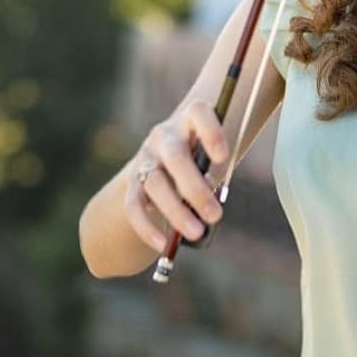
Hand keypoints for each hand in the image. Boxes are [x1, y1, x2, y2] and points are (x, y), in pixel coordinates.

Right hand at [125, 100, 227, 251]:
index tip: (224, 157)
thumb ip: (213, 174)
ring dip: (176, 211)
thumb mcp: (211, 158)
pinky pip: (134, 206)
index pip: (199, 112)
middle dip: (195, 188)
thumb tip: (211, 210)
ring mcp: (146, 159)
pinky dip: (147, 227)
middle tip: (216, 215)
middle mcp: (164, 136)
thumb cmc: (201, 160)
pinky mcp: (132, 184)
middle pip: (176, 157)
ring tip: (197, 233)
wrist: (165, 163)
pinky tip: (163, 244)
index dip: (211, 131)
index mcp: (190, 121)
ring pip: (155, 184)